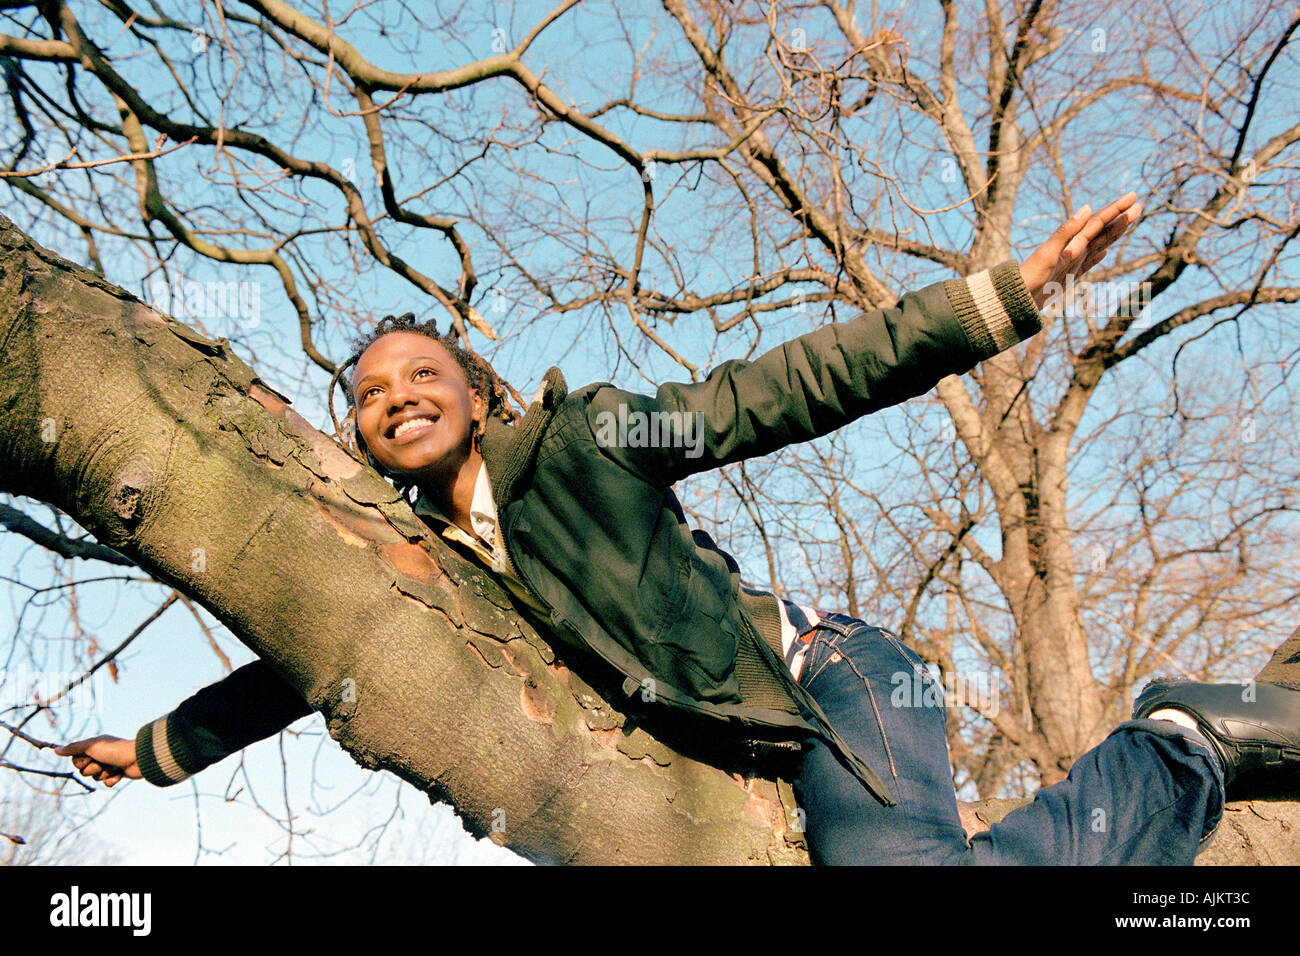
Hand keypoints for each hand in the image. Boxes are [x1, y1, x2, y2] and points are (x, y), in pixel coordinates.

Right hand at [55, 735, 140, 786]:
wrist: (137, 758)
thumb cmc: (115, 749)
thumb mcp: (91, 746)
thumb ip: (73, 748)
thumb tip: (56, 749)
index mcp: (93, 747)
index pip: (75, 760)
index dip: (81, 761)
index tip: (91, 755)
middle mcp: (99, 756)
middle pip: (83, 771)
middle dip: (93, 768)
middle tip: (104, 761)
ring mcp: (108, 765)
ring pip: (95, 778)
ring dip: (104, 772)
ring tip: (114, 765)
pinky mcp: (116, 775)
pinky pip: (106, 783)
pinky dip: (112, 779)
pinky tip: (119, 773)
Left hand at [1020, 192, 1142, 309]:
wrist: (1016, 298)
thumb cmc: (1030, 276)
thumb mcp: (1049, 252)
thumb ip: (1067, 231)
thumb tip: (1087, 207)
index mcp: (1072, 242)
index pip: (1098, 221)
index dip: (1115, 209)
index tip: (1132, 197)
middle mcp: (1074, 249)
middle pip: (1101, 230)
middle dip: (1120, 218)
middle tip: (1139, 205)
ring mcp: (1072, 263)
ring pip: (1098, 244)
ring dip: (1113, 233)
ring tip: (1127, 221)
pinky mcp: (1068, 277)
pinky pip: (1088, 263)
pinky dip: (1097, 256)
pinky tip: (1104, 252)